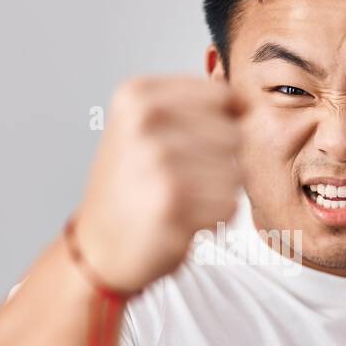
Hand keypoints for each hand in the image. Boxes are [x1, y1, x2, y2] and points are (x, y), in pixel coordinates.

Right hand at [74, 76, 246, 291]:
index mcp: (138, 96)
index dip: (219, 128)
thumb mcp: (145, 129)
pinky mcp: (173, 202)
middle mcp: (145, 121)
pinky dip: (212, 219)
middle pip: (233, 135)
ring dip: (214, 194)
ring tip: (177, 201)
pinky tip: (180, 220)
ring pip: (235, 172)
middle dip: (217, 164)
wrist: (98, 250)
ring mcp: (158, 160)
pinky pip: (229, 204)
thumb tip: (247, 104)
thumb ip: (194, 107)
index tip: (187, 147)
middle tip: (177, 181)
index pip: (222, 97)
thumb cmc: (131, 188)